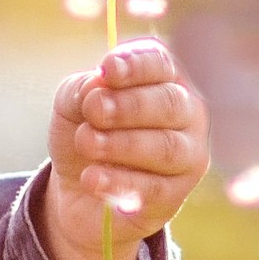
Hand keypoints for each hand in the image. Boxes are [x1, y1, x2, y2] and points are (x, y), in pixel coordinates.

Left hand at [40, 38, 209, 259]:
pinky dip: (120, 182)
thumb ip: (81, 89)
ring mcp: (187, 156)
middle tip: (94, 110)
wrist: (77, 191)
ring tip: (86, 142)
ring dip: (122, 144)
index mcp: (163, 80)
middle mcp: (185, 114)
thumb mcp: (72, 105)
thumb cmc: (85, 133)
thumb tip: (97, 84)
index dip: (136, 65)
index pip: (160, 63)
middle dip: (129, 105)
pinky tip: (91, 177)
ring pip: (166, 147)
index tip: (107, 69)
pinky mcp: (174, 195)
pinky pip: (154, 189)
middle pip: (169, 103)